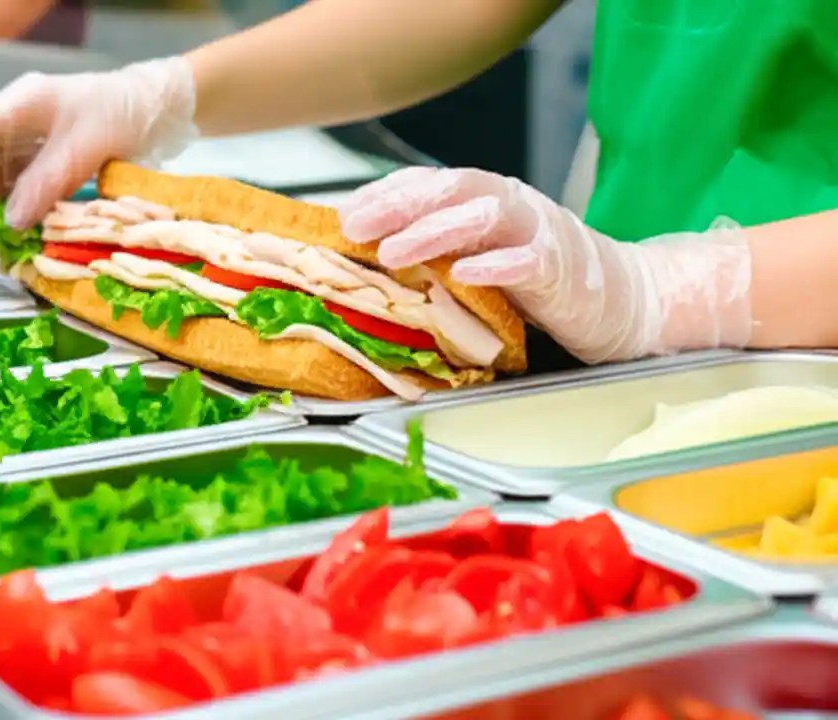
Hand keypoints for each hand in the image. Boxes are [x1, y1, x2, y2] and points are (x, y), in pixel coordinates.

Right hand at [0, 57, 197, 230]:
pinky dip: (14, 219)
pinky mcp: (37, 166)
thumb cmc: (123, 112)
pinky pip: (14, 194)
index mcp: (20, 104)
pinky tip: (17, 242)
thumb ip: (50, 179)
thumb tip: (13, 219)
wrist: (156, 109)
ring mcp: (23, 145)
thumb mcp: (89, 143)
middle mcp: (13, 123)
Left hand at [339, 167, 752, 363]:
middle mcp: (512, 204)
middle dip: (399, 205)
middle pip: (452, 189)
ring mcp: (540, 233)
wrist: (624, 301)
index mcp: (487, 199)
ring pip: (485, 217)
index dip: (386, 192)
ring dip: (435, 232)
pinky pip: (528, 261)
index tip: (344, 213)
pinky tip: (463, 274)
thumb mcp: (479, 258)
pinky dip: (495, 265)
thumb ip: (436, 250)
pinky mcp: (564, 270)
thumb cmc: (540, 283)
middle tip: (355, 228)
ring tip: (393, 253)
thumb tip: (368, 254)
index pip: (430, 182)